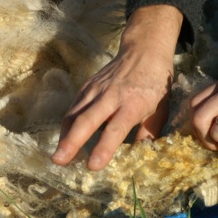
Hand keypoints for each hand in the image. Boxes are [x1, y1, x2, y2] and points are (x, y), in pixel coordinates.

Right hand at [51, 5, 182, 170]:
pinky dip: (67, 125)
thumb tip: (137, 156)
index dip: (104, 147)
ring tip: (57, 155)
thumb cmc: (155, 85)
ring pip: (74, 113)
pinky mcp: (87, 86)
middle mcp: (111, 96)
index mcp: (133, 104)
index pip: (116, 128)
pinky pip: (73, 108)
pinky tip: (64, 138)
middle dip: (71, 142)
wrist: (144, 51)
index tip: (93, 165)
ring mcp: (96, 90)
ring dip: (64, 135)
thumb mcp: (160, 111)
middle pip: (87, 120)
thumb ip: (147, 134)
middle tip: (59, 160)